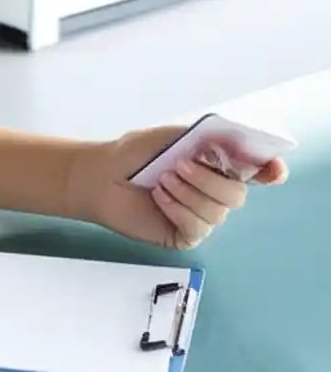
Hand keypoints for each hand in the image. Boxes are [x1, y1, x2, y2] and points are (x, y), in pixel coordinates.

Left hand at [70, 126, 288, 249]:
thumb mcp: (171, 136)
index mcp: (218, 166)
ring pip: (217, 212)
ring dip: (188, 193)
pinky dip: (177, 209)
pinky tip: (158, 198)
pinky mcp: (184, 235)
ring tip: (161, 180)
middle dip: (209, 179)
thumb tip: (238, 140)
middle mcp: (214, 193)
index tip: (271, 169)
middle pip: (238, 195)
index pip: (257, 172)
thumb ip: (206, 137)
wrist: (100, 175)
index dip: (270, 171)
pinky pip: (197, 228)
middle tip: (178, 166)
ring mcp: (200, 216)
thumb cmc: (134, 154)